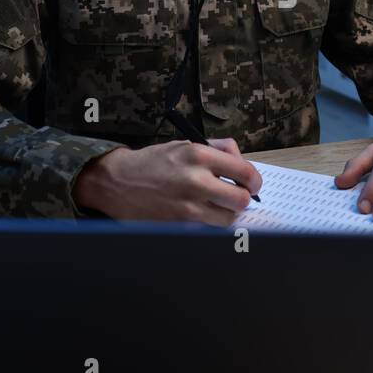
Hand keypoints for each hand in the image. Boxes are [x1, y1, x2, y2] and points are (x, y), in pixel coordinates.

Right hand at [73, 138, 260, 226]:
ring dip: (227, 213)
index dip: (254, 180)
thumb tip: (241, 161)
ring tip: (217, 205)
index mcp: (199, 155)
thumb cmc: (153, 162)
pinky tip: (200, 213)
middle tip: (238, 197)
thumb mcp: (184, 145)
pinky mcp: (179, 224)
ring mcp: (187, 206)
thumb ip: (216, 149)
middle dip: (244, 199)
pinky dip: (209, 223)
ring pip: (228, 219)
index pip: (245, 171)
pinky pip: (208, 228)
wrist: (118, 181)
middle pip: (242, 200)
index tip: (252, 183)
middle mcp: (196, 180)